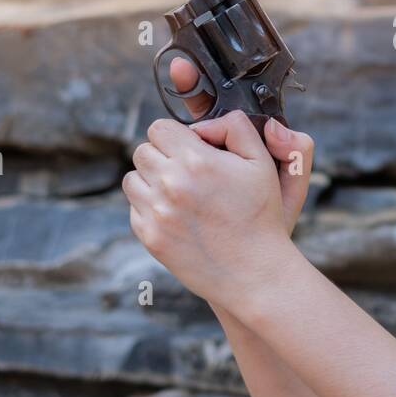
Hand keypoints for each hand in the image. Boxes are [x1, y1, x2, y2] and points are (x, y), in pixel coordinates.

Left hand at [122, 57, 315, 309]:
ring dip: (152, 181)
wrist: (254, 272)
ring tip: (180, 193)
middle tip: (188, 171)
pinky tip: (178, 215)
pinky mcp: (149, 236)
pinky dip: (151, 208)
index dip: (176, 135)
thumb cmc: (261, 215)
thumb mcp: (262, 162)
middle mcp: (170, 184)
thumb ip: (237, 127)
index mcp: (196, 160)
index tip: (192, 148)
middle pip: (142, 150)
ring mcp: (156, 213)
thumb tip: (203, 124)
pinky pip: (135, 208)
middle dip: (163, 156)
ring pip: (133, 179)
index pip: (159, 128)